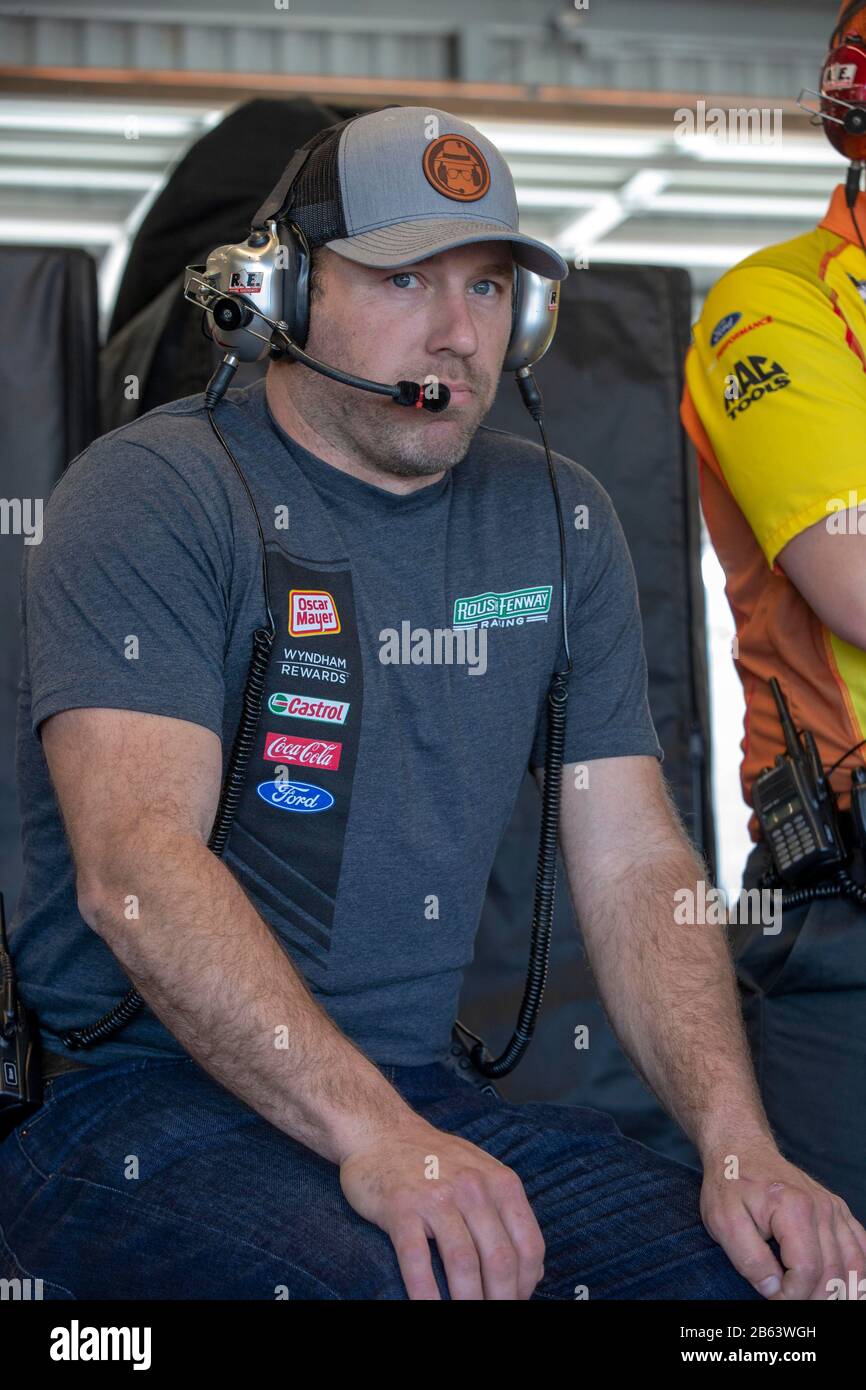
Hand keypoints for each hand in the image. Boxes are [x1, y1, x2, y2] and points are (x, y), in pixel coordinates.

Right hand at [339, 1116, 544, 1299]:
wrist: (381, 1130)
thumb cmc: (433, 1159)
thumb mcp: (481, 1173)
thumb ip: (506, 1215)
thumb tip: (534, 1270)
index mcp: (499, 1182)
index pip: (529, 1245)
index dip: (527, 1284)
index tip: (517, 1301)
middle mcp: (473, 1188)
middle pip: (500, 1260)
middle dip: (500, 1300)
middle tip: (493, 1317)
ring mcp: (436, 1197)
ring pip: (463, 1263)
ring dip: (468, 1303)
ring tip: (467, 1321)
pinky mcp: (401, 1208)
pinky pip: (417, 1261)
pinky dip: (426, 1294)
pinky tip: (429, 1310)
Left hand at [700, 1138, 865, 1298]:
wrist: (741, 1149)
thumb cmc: (730, 1184)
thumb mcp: (723, 1221)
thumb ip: (749, 1259)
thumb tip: (773, 1290)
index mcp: (794, 1209)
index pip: (806, 1270)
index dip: (791, 1295)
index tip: (772, 1297)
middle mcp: (822, 1208)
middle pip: (832, 1272)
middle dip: (812, 1298)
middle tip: (790, 1303)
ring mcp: (834, 1208)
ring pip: (852, 1264)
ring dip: (838, 1291)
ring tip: (816, 1301)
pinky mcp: (838, 1210)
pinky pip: (861, 1246)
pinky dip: (860, 1272)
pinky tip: (851, 1289)